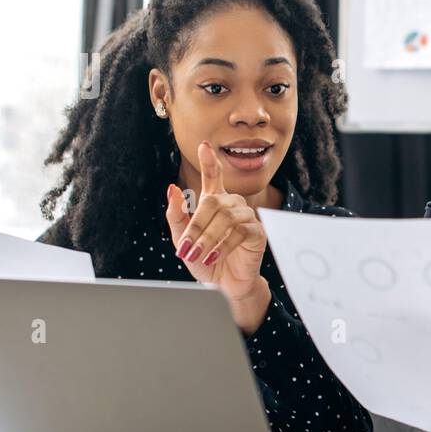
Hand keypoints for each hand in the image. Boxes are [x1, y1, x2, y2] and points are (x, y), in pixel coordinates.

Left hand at [166, 140, 270, 333]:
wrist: (224, 286)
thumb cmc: (205, 262)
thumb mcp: (183, 241)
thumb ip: (177, 216)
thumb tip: (172, 189)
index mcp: (215, 203)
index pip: (213, 177)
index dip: (209, 161)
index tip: (203, 145)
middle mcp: (232, 205)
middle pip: (213, 202)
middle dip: (196, 226)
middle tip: (184, 248)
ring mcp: (247, 218)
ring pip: (227, 217)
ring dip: (208, 238)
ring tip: (197, 255)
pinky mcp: (258, 233)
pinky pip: (240, 232)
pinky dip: (223, 245)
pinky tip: (212, 257)